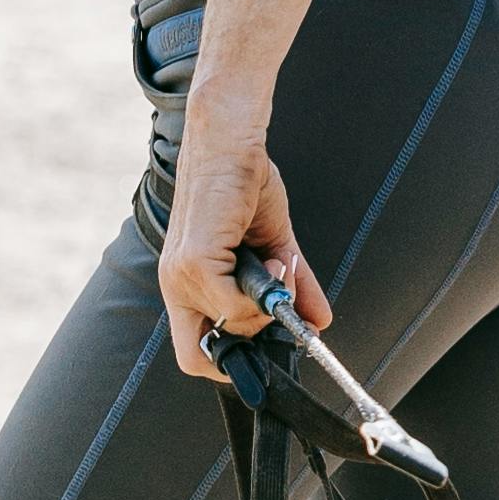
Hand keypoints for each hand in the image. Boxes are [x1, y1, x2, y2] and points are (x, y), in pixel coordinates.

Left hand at [159, 98, 331, 375]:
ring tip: (281, 264)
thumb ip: (291, 288)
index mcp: (188, 286)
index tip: (271, 330)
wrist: (233, 141)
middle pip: (200, 358)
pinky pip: (234, 306)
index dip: (234, 355)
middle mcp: (177, 286)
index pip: (195, 351)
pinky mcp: (196, 260)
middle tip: (276, 302)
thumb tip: (320, 323)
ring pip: (230, 330)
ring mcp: (183, 276)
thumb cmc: (245, 185)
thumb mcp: (273, 246)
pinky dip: (265, 292)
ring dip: (267, 305)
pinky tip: (276, 258)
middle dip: (250, 341)